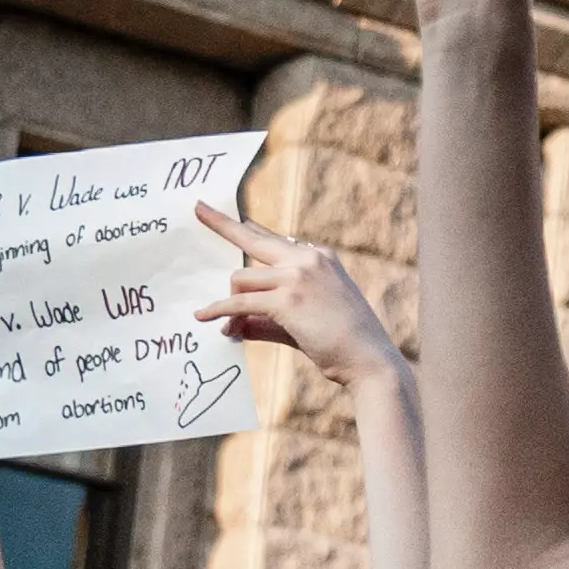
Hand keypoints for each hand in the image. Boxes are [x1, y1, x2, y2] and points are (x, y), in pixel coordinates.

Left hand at [194, 205, 406, 383]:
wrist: (369, 359)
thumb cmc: (344, 344)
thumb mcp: (306, 320)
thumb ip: (268, 318)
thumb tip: (233, 325)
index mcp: (320, 258)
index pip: (278, 239)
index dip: (252, 230)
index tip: (237, 221)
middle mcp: (308, 259)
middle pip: (253, 239)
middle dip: (222, 224)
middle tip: (199, 209)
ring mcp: (298, 276)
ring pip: (241, 278)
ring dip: (230, 303)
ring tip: (232, 328)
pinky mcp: (287, 300)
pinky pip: (239, 303)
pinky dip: (219, 311)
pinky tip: (204, 317)